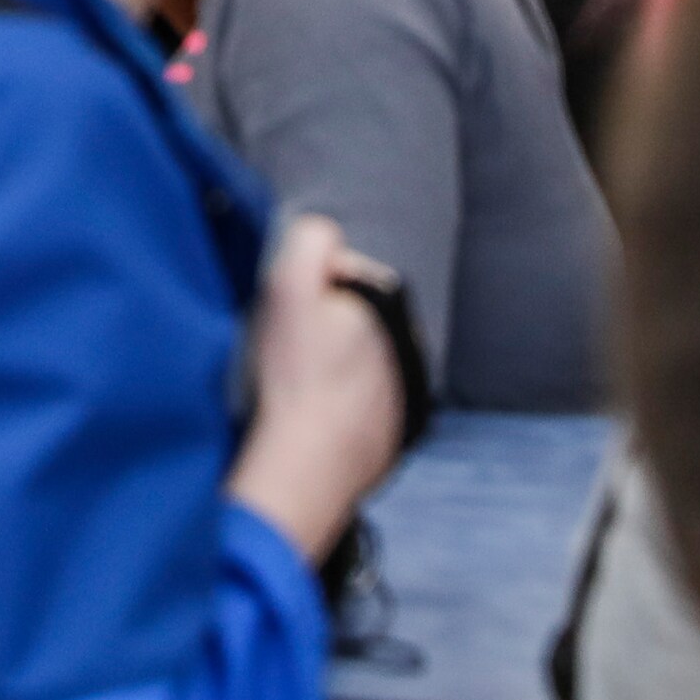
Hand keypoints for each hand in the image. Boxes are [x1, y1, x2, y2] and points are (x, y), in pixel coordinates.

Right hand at [229, 211, 409, 558]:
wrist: (310, 460)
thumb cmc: (296, 374)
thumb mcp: (289, 284)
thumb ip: (311, 240)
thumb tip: (325, 239)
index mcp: (388, 301)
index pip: (343, 273)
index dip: (308, 287)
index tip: (290, 315)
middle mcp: (409, 342)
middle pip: (355, 316)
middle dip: (326, 325)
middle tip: (292, 351)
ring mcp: (406, 389)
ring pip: (363, 358)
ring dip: (337, 364)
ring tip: (302, 386)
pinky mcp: (396, 430)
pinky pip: (367, 401)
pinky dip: (346, 403)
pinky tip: (317, 412)